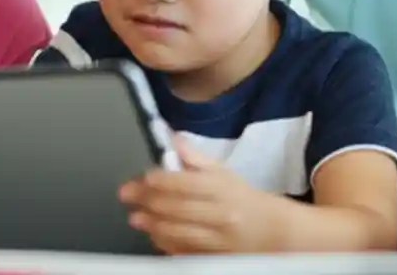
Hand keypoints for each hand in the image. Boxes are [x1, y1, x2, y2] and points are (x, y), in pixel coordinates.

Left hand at [119, 135, 279, 253]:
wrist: (268, 231)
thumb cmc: (240, 198)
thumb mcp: (224, 173)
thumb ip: (196, 159)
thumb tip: (172, 140)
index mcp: (222, 188)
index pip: (188, 184)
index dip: (163, 180)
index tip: (145, 176)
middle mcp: (220, 214)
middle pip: (178, 208)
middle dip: (149, 200)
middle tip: (128, 195)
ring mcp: (217, 239)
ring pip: (179, 232)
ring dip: (153, 224)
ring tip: (135, 217)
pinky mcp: (213, 257)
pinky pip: (184, 251)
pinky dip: (166, 243)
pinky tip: (154, 234)